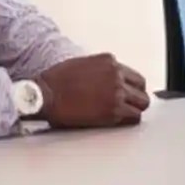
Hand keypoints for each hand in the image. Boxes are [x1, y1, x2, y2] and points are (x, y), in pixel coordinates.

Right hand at [34, 53, 149, 127]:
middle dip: (136, 98)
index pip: (133, 75)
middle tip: (130, 106)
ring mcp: (117, 92)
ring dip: (135, 110)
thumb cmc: (54, 82)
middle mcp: (116, 74)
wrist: (43, 95)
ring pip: (141, 103)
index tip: (129, 94)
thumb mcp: (81, 65)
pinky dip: (129, 120)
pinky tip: (120, 123)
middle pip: (142, 88)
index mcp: (109, 61)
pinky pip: (132, 117)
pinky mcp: (113, 110)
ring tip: (125, 116)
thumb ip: (100, 71)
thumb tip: (106, 82)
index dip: (131, 87)